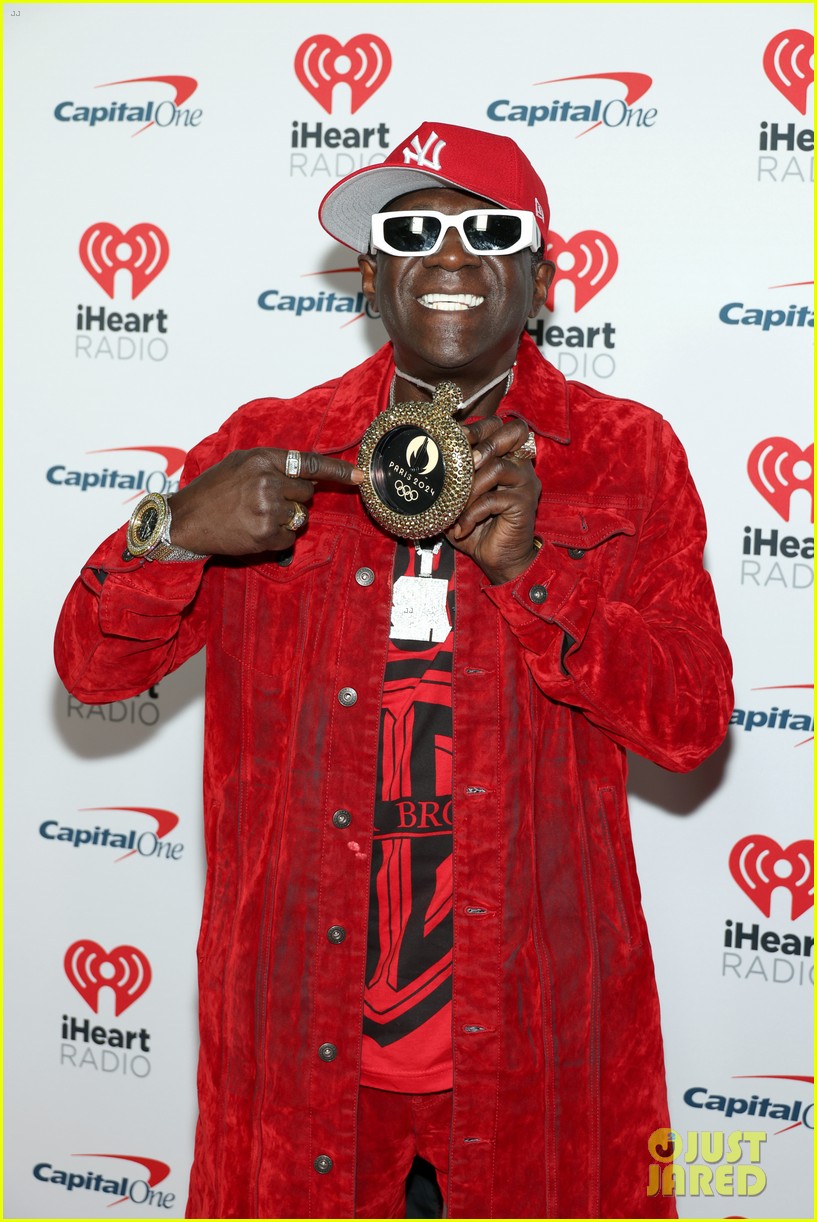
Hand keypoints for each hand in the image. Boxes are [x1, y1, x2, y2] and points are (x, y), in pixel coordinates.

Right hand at [168, 448, 363, 555]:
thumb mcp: (239, 463)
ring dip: (285, 519)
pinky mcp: (265, 535)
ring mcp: (267, 509)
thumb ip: (273, 464)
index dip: (339, 472)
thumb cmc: (212, 491)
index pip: (310, 464)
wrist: (184, 521)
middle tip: (264, 501)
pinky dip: (277, 538)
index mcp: (262, 459)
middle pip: (307, 493)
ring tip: (255, 516)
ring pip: (300, 516)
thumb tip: (309, 475)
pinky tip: (253, 531)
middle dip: (293, 498)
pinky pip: (290, 538)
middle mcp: (267, 482)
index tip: (361, 477)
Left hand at [446, 417, 539, 583]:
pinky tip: (462, 528)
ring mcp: (525, 484)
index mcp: (508, 458)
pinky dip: (471, 514)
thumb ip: (453, 478)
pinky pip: (493, 499)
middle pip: (512, 432)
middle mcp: (521, 466)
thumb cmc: (478, 528)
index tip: (455, 437)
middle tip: (461, 461)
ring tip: (455, 507)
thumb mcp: (460, 500)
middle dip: (482, 442)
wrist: (498, 560)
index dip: (480, 426)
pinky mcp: (524, 504)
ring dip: (469, 488)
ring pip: (496, 467)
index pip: (501, 426)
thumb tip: (426, 460)